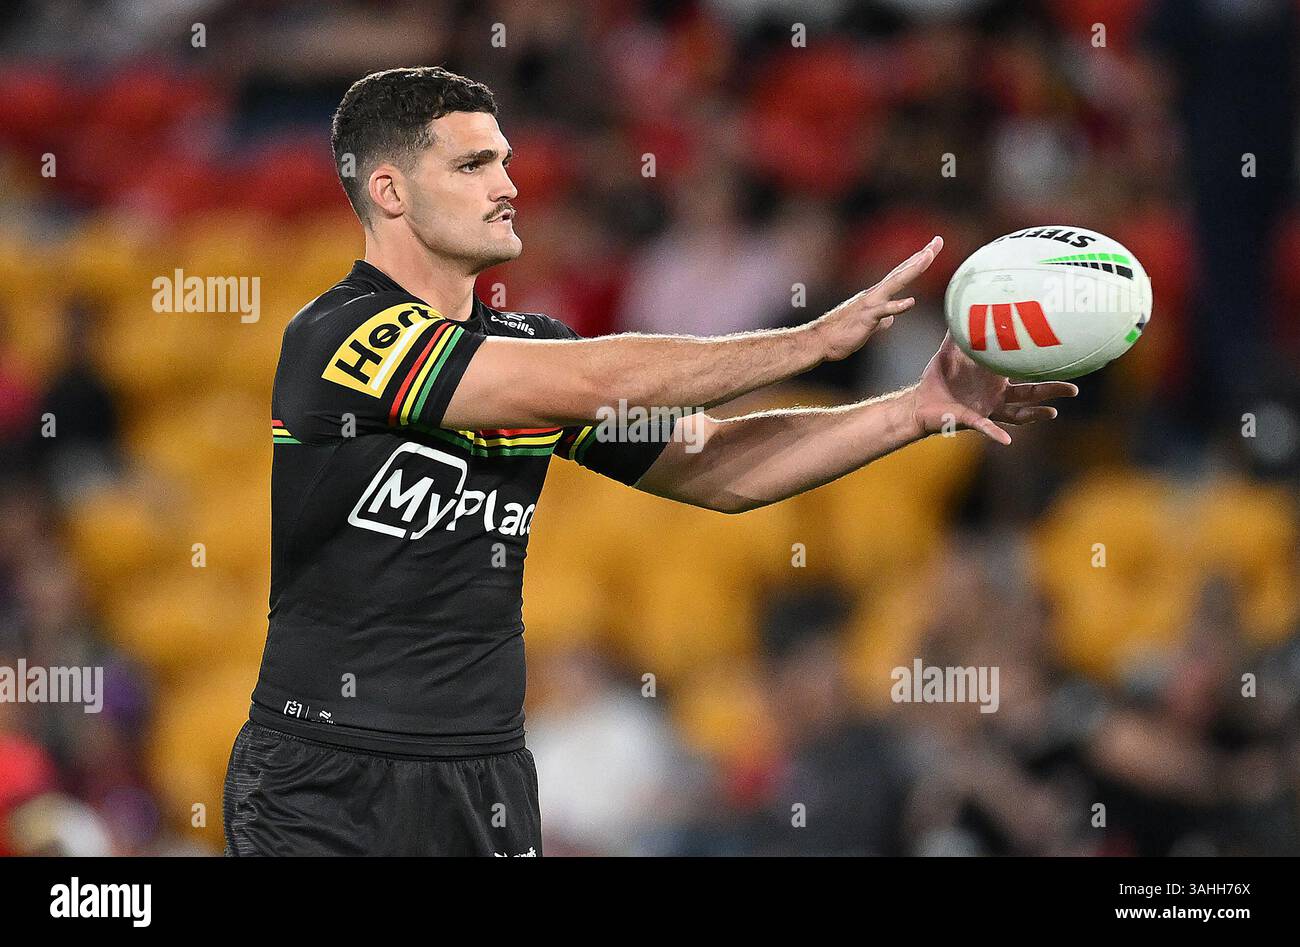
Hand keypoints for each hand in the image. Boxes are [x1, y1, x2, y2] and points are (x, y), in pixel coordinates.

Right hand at [810, 235, 943, 361]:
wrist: (820, 341)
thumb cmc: (841, 333)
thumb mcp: (867, 325)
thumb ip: (881, 319)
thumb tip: (889, 320)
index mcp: (877, 295)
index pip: (901, 274)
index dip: (917, 260)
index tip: (933, 248)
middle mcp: (875, 294)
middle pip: (902, 271)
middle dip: (921, 256)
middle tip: (937, 241)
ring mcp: (870, 304)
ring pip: (895, 283)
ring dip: (912, 269)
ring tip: (927, 257)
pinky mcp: (866, 318)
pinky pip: (883, 310)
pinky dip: (897, 306)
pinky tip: (910, 302)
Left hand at [906, 333, 1078, 445]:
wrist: (919, 401)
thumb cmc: (939, 377)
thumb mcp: (950, 350)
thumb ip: (958, 329)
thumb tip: (961, 301)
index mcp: (996, 378)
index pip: (1023, 370)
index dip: (1041, 364)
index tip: (1063, 356)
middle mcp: (997, 395)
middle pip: (1030, 393)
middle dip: (1052, 391)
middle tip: (1074, 389)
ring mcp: (987, 409)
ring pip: (1017, 414)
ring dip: (1034, 414)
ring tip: (1052, 413)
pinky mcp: (971, 420)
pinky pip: (986, 428)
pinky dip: (996, 434)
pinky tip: (1006, 441)